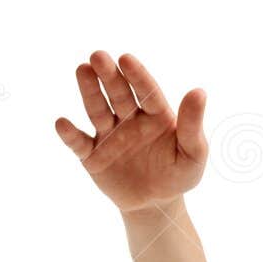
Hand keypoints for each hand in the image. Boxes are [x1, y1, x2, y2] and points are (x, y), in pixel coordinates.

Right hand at [54, 50, 207, 213]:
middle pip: (118, 94)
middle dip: (108, 75)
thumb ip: (193, 126)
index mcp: (155, 114)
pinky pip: (80, 143)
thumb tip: (199, 91)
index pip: (146, 91)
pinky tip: (62, 123)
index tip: (126, 59)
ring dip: (89, 91)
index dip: (137, 76)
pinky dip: (70, 135)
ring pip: (97, 110)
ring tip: (82, 70)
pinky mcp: (92, 155)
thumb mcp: (193, 155)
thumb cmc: (178, 176)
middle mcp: (129, 119)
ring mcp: (109, 135)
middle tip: (98, 56)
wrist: (155, 205)